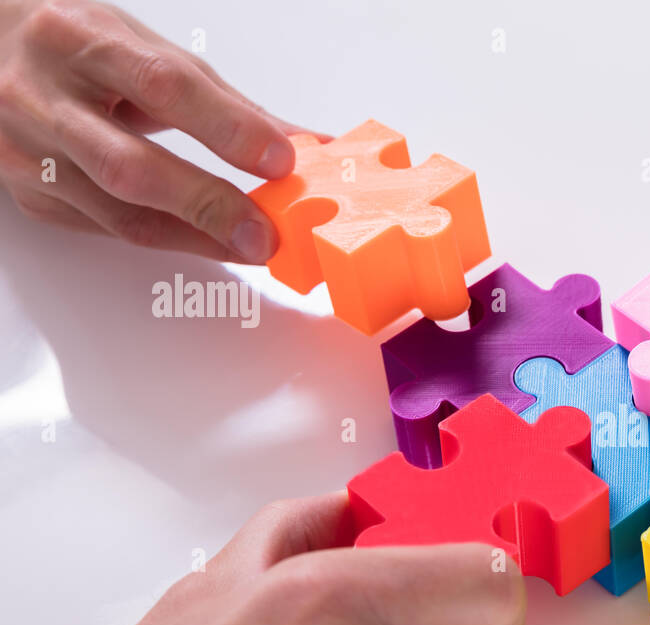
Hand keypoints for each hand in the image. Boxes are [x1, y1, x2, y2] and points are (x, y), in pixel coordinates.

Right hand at [0, 0, 315, 260]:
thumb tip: (307, 145)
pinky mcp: (31, 198)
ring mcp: (28, 154)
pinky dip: (169, 239)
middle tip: (266, 232)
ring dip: (197, 236)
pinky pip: (109, 230)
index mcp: (79, 40)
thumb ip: (224, 100)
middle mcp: (42, 97)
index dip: (226, 126)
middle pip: (131, 165)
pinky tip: (208, 242)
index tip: (281, 159)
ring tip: (251, 246)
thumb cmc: (76, 48)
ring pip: (120, 211)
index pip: (161, 85)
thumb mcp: (144, 49)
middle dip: (208, 204)